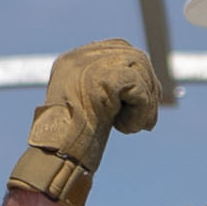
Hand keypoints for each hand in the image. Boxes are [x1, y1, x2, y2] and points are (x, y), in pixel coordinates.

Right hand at [8, 38, 162, 205]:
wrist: (57, 157)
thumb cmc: (72, 142)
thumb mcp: (88, 106)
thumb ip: (106, 89)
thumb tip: (139, 86)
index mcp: (72, 61)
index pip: (118, 47)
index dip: (138, 73)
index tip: (143, 100)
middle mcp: (79, 58)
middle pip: (134, 57)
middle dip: (149, 87)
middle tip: (148, 120)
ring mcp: (89, 65)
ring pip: (141, 71)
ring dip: (146, 104)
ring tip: (133, 127)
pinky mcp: (102, 78)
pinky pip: (138, 89)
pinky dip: (140, 112)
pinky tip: (124, 129)